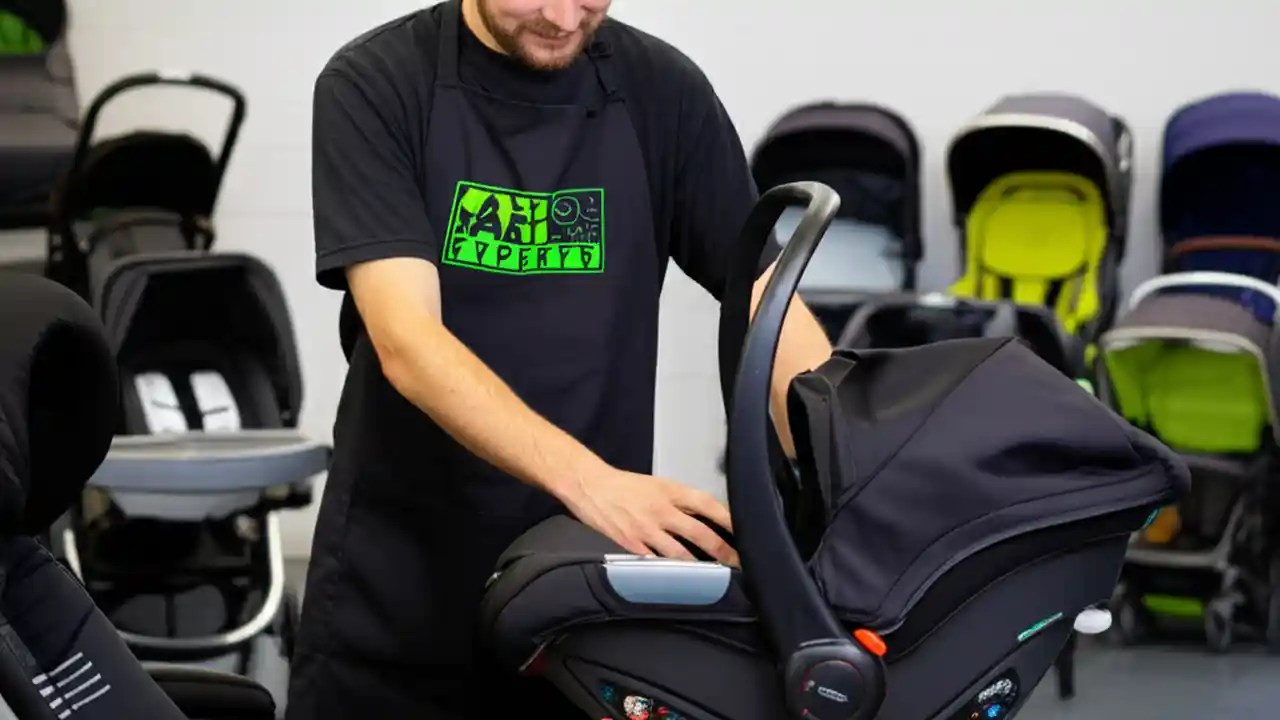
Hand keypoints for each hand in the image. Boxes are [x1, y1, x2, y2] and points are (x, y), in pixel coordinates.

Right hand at [557, 467, 738, 566]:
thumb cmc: (623, 485)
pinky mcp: (632, 545)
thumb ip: (678, 500)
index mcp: (670, 491)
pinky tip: (680, 582)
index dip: (728, 519)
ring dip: (699, 567)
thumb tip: (702, 516)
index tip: (745, 531)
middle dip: (722, 550)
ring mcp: (647, 530)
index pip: (707, 504)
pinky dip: (668, 572)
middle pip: (700, 533)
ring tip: (713, 579)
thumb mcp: (656, 484)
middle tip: (737, 562)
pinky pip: (655, 563)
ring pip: (680, 554)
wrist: (590, 486)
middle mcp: (662, 510)